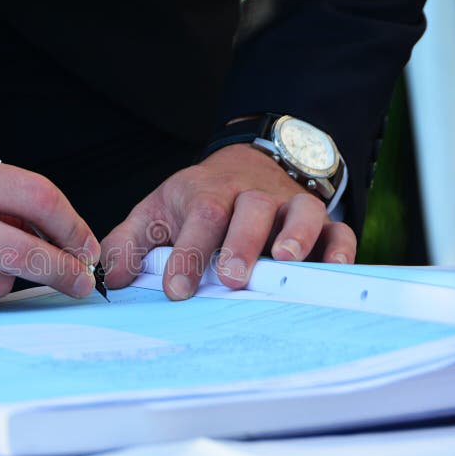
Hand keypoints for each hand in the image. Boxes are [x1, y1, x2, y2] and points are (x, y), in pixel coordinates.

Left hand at [101, 144, 356, 299]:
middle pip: (249, 210)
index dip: (189, 253)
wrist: (243, 166)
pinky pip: (338, 229)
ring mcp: (287, 206)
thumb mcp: (156, 213)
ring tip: (284, 262)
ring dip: (295, 236)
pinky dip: (340, 248)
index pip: (198, 217)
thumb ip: (130, 243)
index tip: (177, 289)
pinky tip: (331, 269)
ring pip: (300, 212)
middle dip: (240, 243)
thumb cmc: (196, 201)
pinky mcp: (319, 220)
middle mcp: (249, 197)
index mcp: (205, 194)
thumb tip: (114, 277)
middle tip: (232, 277)